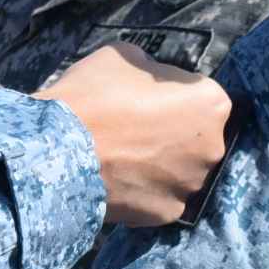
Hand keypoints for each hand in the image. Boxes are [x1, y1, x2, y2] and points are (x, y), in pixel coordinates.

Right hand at [37, 43, 231, 228]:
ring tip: (120, 155)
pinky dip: (142, 190)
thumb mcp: (123, 55)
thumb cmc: (92, 96)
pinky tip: (117, 178)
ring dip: (158, 163)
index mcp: (210, 101)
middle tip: (131, 129)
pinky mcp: (168, 212)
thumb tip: (151, 77)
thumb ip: (150, 67)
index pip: (198, 96)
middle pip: (194, 137)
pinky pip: (159, 196)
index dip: (169, 95)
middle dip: (169, 132)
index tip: (142, 99)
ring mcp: (191, 183)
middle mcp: (212, 146)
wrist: (56, 151)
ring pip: (178, 169)